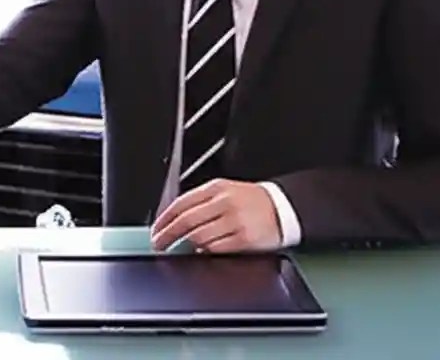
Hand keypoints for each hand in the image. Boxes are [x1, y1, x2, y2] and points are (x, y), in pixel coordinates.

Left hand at [150, 179, 282, 252]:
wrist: (283, 207)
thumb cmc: (251, 200)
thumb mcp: (225, 191)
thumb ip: (201, 201)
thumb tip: (174, 219)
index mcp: (216, 188)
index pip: (181, 203)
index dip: (164, 219)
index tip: (156, 229)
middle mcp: (225, 203)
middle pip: (186, 221)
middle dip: (167, 235)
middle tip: (159, 243)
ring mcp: (236, 221)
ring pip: (199, 236)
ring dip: (186, 243)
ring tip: (182, 246)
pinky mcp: (245, 239)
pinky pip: (216, 248)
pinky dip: (205, 250)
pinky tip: (202, 250)